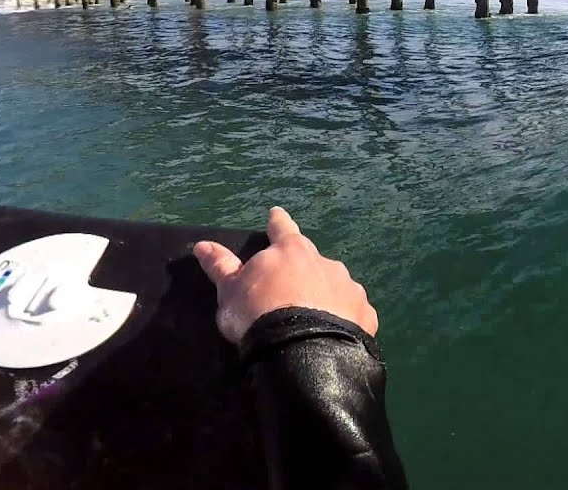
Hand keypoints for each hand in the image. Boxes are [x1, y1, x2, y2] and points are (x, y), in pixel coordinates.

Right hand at [194, 207, 378, 343]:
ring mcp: (348, 287)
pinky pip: (352, 311)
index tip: (277, 214)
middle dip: (303, 268)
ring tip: (314, 315)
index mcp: (291, 251)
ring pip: (335, 284)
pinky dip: (344, 316)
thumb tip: (202, 244)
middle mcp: (325, 262)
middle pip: (312, 259)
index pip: (282, 228)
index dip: (278, 222)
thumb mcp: (230, 291)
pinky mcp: (364, 313)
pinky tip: (337, 332)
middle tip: (292, 286)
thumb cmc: (258, 315)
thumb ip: (220, 266)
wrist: (301, 353)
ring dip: (325, 293)